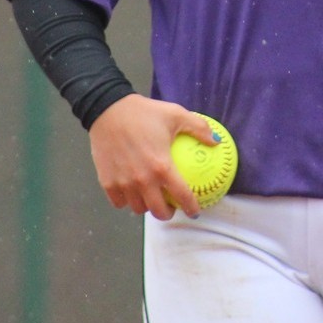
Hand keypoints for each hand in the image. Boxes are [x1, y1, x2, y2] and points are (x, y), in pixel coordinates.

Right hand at [87, 95, 218, 220]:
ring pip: (138, 208)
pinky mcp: (107, 182)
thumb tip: (216, 141)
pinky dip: (126, 200)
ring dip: (146, 206)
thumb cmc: (144, 112)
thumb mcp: (175, 114)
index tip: (194, 211)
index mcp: (162, 167)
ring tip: (150, 197)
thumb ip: (199, 128)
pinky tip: (130, 192)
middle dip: (167, 213)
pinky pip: (119, 202)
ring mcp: (124, 183)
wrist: (108, 109)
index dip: (191, 207)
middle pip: (158, 211)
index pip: (182, 196)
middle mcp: (143, 180)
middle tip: (170, 206)